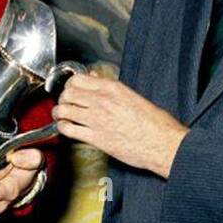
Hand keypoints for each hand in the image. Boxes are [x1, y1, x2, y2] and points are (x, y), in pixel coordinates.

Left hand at [53, 71, 187, 177]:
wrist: (162, 144)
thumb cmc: (155, 123)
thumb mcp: (133, 96)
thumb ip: (112, 88)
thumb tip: (96, 79)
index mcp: (113, 88)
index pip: (79, 79)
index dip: (71, 84)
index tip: (71, 89)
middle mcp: (102, 101)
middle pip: (67, 93)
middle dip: (63, 98)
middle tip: (65, 103)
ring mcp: (97, 120)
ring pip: (64, 110)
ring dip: (59, 112)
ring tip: (61, 115)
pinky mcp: (96, 138)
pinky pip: (69, 129)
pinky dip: (62, 128)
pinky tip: (66, 128)